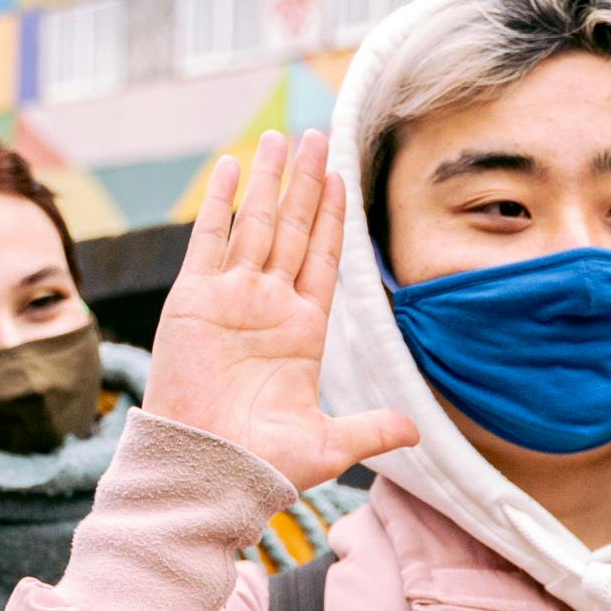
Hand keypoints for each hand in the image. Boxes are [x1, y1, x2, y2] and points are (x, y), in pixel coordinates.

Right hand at [148, 130, 415, 487]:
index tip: (342, 177)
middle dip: (305, 184)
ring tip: (281, 138)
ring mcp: (231, 299)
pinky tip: (231, 167)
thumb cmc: (262, 466)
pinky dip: (219, 203)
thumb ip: (372, 428)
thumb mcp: (329, 445)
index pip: (323, 259)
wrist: (206, 473)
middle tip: (316, 136)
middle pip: (292, 230)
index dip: (331, 218)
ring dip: (268, 181)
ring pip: (255, 225)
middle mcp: (268, 307)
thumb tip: (417, 433)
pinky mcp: (193, 300)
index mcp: (303, 332)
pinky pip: (208, 240)